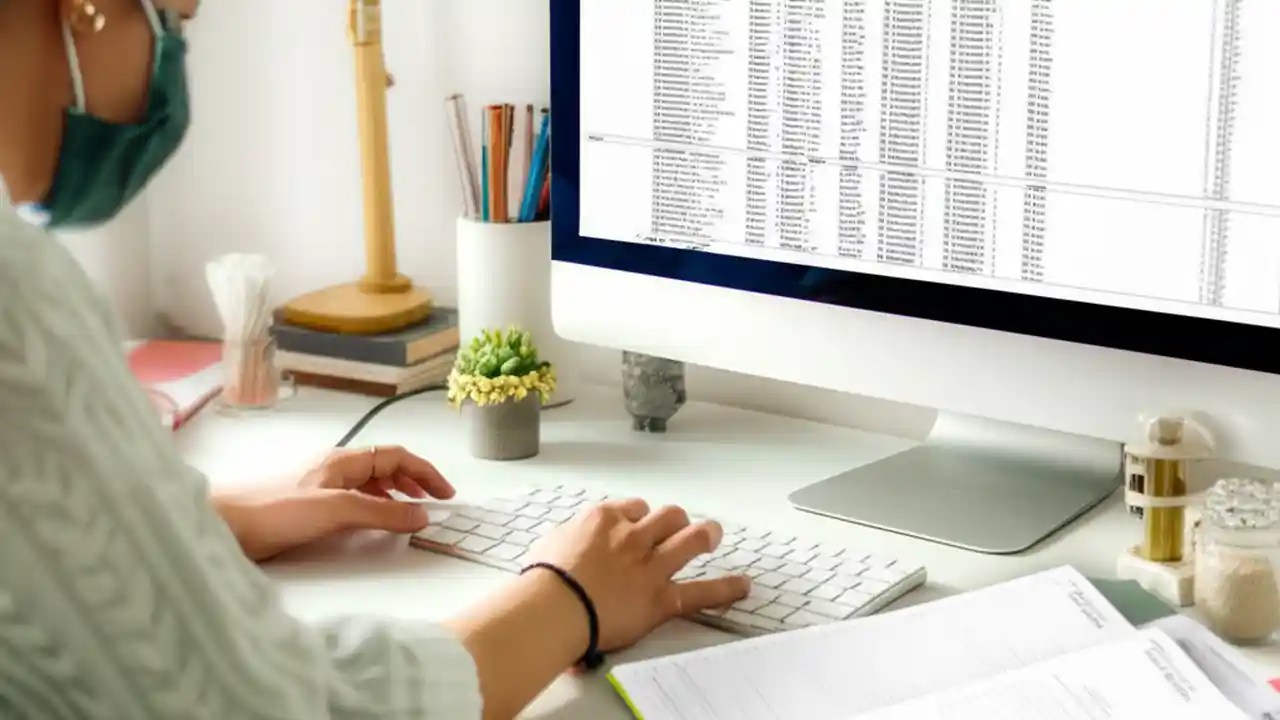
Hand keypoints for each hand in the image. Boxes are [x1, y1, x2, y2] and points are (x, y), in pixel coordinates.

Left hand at [212, 445, 454, 560]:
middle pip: (387, 465)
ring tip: (412, 510)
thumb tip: (422, 516)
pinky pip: (357, 499)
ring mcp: (324, 486)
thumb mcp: (337, 510)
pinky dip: (377, 506)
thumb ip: (381, 514)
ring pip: (372, 482)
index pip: (398, 456)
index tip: (446, 493)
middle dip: (415, 480)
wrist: (227, 525)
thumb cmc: (276, 510)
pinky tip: (376, 521)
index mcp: (345, 460)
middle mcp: (337, 468)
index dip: (426, 472)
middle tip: (436, 500)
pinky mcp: (312, 506)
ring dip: (397, 493)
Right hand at [446, 498, 750, 719]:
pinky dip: (725, 588)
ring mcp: (650, 565)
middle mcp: (632, 536)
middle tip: (679, 524)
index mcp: (603, 519)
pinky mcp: (661, 597)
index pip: (631, 508)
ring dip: (704, 534)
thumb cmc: (542, 579)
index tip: (636, 524)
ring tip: (713, 534)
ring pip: (689, 540)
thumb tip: (568, 543)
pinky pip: (700, 591)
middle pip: (666, 516)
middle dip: (675, 519)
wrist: (552, 607)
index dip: (637, 517)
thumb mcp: (548, 544)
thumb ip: (568, 538)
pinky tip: (743, 585)